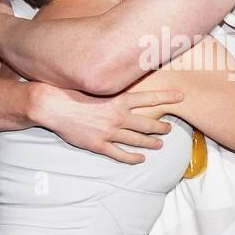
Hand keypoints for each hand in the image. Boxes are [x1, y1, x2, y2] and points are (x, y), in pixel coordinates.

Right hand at [35, 86, 184, 164]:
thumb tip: (121, 76)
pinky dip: (133, 157)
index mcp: (118, 100)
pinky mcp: (99, 145)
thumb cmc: (72, 91)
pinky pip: (120, 154)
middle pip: (147, 123)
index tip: (181, 96)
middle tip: (169, 128)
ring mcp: (109, 132)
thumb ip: (111, 85)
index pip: (150, 98)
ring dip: (151, 142)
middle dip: (161, 126)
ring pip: (137, 140)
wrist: (53, 105)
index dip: (167, 97)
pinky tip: (140, 159)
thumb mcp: (96, 84)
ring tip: (160, 144)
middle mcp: (118, 117)